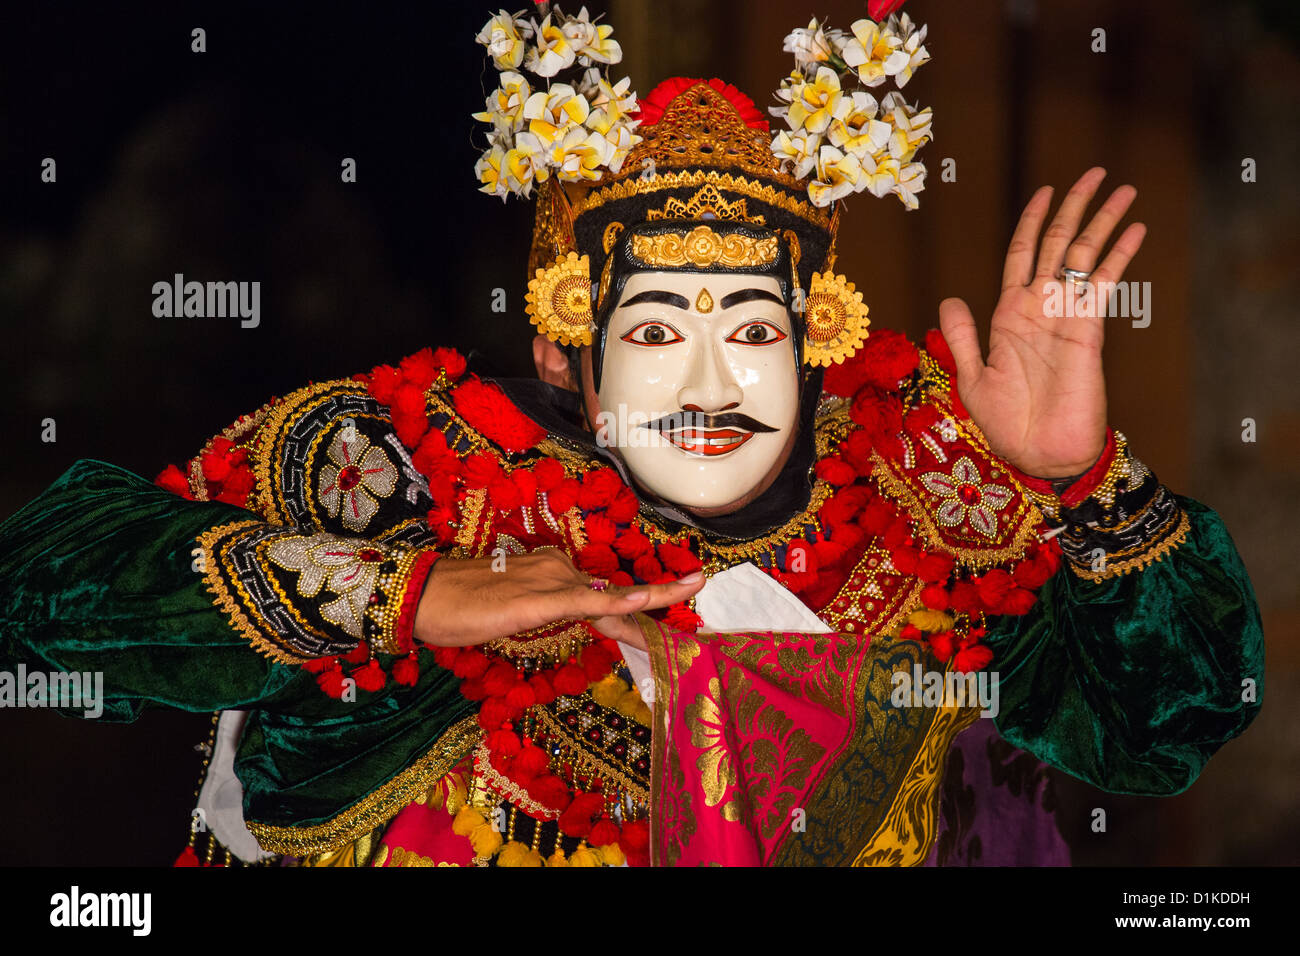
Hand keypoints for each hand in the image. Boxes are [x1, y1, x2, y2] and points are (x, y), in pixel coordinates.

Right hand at [413, 548, 703, 650]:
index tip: (680, 592)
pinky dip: (623, 606)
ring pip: (614, 603)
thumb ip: (539, 612)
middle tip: (701, 584)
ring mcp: (553, 581)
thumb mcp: (508, 612)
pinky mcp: (544, 599)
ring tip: (693, 587)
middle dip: (658, 607)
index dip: (643, 603)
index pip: (605, 594)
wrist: (423, 596)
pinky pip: (592, 604)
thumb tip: (558, 615)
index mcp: (551, 570)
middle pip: (616, 600)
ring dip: (651, 615)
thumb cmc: (457, 606)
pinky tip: (649, 606)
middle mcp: (559, 568)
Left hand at [937, 167, 1146, 477]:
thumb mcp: (972, 377)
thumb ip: (964, 337)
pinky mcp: (1087, 331)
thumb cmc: (1006, 424)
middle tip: (1096, 173)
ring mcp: (1065, 316)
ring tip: (1124, 189)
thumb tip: (950, 298)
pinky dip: (1118, 255)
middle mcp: (1039, 308)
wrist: (1040, 455)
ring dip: (1103, 221)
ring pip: (1085, 256)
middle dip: (1075, 208)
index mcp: (1009, 316)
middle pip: (1058, 244)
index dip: (1033, 222)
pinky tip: (1133, 229)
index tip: (1045, 191)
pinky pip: (1104, 284)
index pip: (1022, 255)